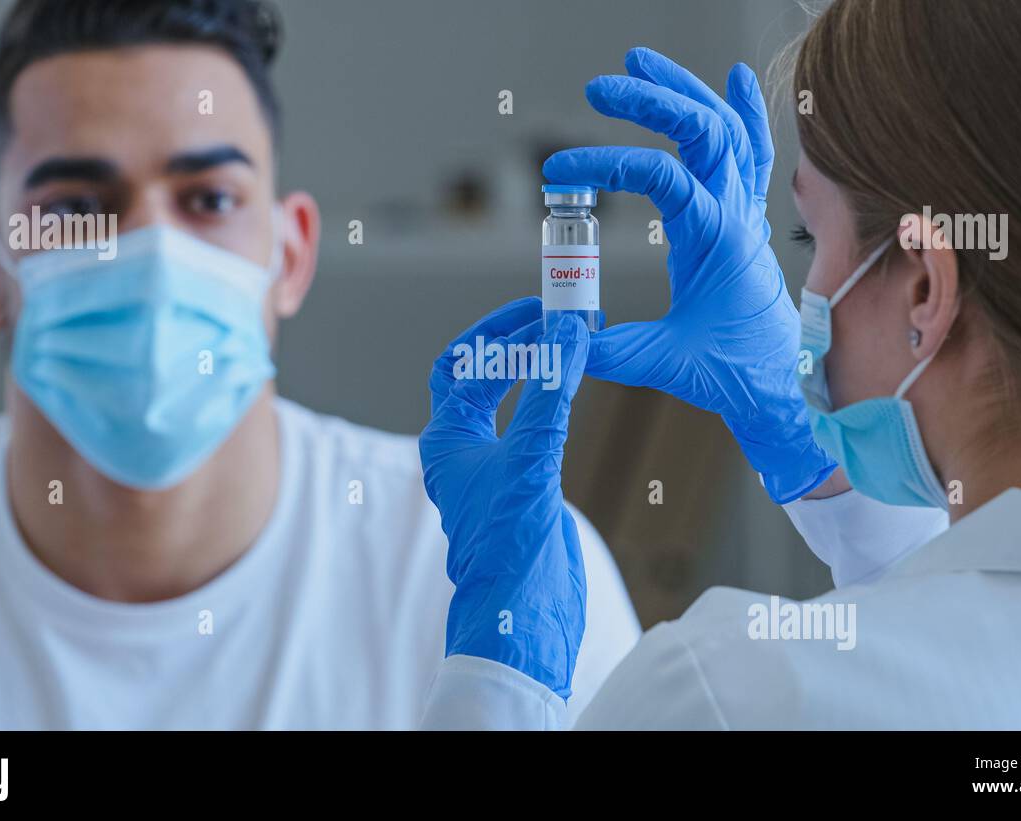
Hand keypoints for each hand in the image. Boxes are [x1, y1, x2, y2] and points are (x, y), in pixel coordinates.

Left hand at [419, 298, 588, 697]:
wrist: (523, 611)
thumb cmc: (509, 545)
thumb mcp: (530, 459)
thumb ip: (548, 393)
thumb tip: (566, 333)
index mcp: (446, 440)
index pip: (465, 364)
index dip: (499, 333)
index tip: (540, 312)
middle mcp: (462, 449)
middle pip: (482, 376)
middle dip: (518, 344)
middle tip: (560, 320)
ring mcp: (492, 466)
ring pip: (510, 399)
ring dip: (537, 369)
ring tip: (572, 342)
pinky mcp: (522, 483)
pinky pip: (533, 425)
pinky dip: (551, 399)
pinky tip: (575, 386)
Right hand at [544, 47, 834, 502]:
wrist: (782, 383)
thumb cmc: (732, 372)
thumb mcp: (666, 363)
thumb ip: (613, 352)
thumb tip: (561, 344)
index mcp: (716, 238)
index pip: (661, 176)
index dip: (607, 164)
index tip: (557, 174)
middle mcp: (736, 213)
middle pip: (703, 130)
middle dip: (652, 99)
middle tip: (601, 86)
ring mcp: (745, 211)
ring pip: (726, 129)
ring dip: (686, 90)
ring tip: (643, 62)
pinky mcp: (745, 219)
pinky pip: (753, 151)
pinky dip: (744, 112)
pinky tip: (735, 79)